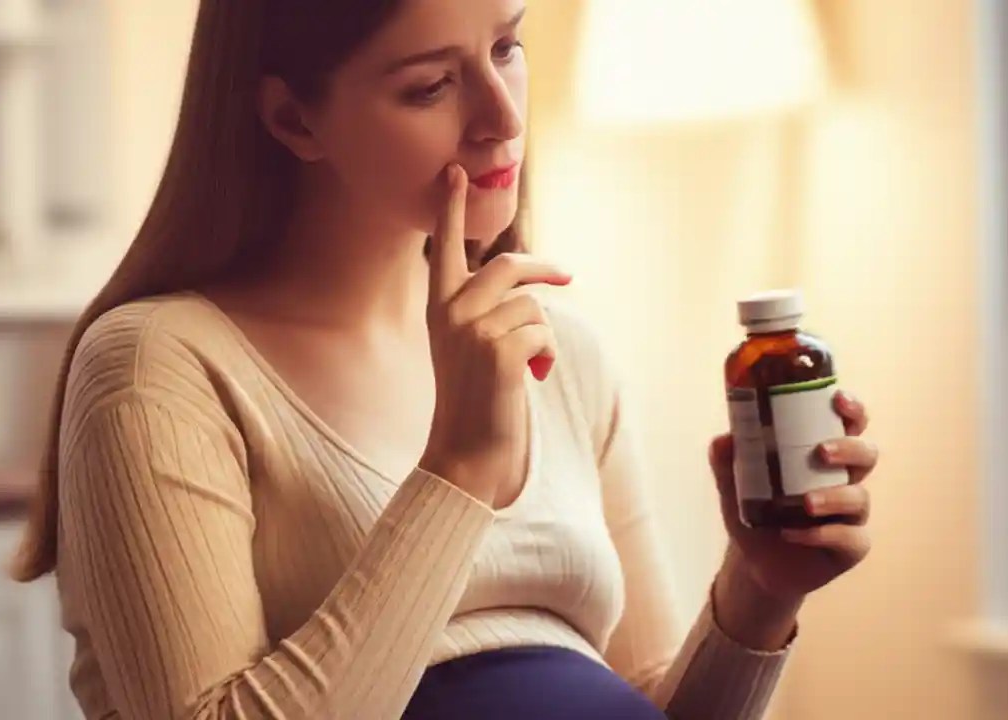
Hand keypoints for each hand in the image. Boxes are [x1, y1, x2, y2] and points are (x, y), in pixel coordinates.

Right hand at [418, 164, 571, 506]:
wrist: (466, 452)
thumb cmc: (476, 399)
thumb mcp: (470, 346)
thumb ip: (487, 309)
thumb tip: (534, 283)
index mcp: (439, 307)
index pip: (446, 247)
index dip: (453, 207)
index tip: (456, 170)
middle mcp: (451, 311)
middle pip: (509, 265)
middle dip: (544, 268)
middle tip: (568, 274)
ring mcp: (473, 329)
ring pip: (533, 305)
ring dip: (542, 334)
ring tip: (527, 365)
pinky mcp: (498, 349)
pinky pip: (543, 330)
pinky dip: (546, 353)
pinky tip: (530, 377)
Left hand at [711, 390, 877, 601]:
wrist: (755, 564)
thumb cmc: (755, 514)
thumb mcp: (736, 487)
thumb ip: (727, 464)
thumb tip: (723, 440)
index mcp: (824, 457)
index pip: (849, 425)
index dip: (852, 410)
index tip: (838, 399)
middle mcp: (844, 481)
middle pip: (866, 454)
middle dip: (849, 449)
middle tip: (821, 451)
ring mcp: (851, 515)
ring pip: (859, 498)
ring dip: (834, 496)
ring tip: (806, 503)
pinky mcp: (850, 547)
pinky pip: (849, 538)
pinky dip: (822, 534)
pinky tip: (794, 534)